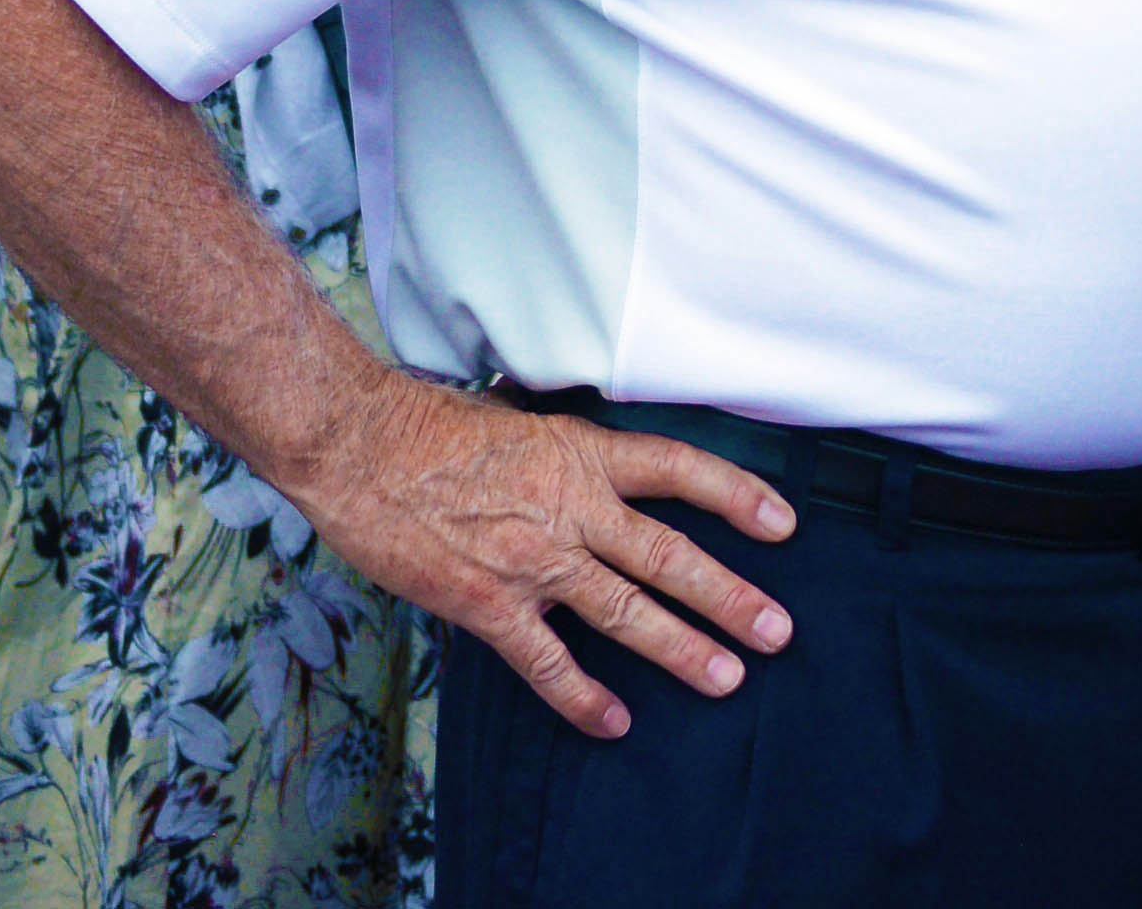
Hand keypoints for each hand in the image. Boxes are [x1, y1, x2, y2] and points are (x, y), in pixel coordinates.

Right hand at [288, 372, 793, 739]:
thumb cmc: (428, 426)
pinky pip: (548, 662)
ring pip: (625, 611)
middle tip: (777, 630)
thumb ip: (563, 456)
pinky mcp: (489, 604)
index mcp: (580, 452)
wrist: (358, 445)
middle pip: (668, 555)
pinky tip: (615, 721)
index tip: (783, 524)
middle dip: (729, 596)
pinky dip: (583, 697)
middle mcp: (569, 507)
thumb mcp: (517, 420)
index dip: (736, 496)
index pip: (678, 470)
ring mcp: (532, 560)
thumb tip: (594, 473)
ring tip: (727, 678)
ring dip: (681, 648)